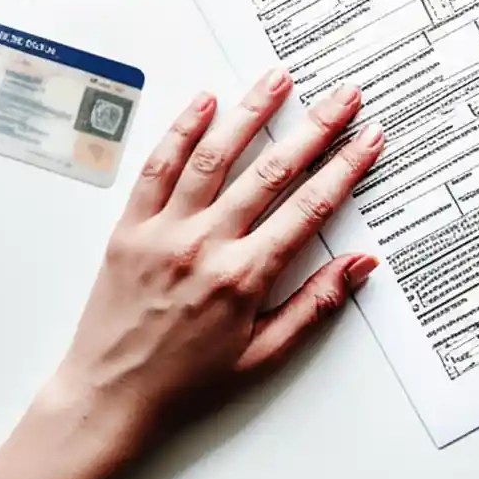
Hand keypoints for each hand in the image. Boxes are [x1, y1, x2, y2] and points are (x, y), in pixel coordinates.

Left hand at [0, 69, 384, 478]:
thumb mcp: (265, 356)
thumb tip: (361, 264)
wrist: (109, 398)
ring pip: (214, 156)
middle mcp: (205, 245)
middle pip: (272, 171)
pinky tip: (204, 102)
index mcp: (244, 278)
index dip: (346, 167)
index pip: (310, 207)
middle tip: (343, 95)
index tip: (368, 139)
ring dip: (251, 112)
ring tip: (279, 79)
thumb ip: (315, 304)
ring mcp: (164, 231)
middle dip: (315, 127)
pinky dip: (181, 130)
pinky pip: (157, 168)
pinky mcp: (129, 228)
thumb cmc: (187, 383)